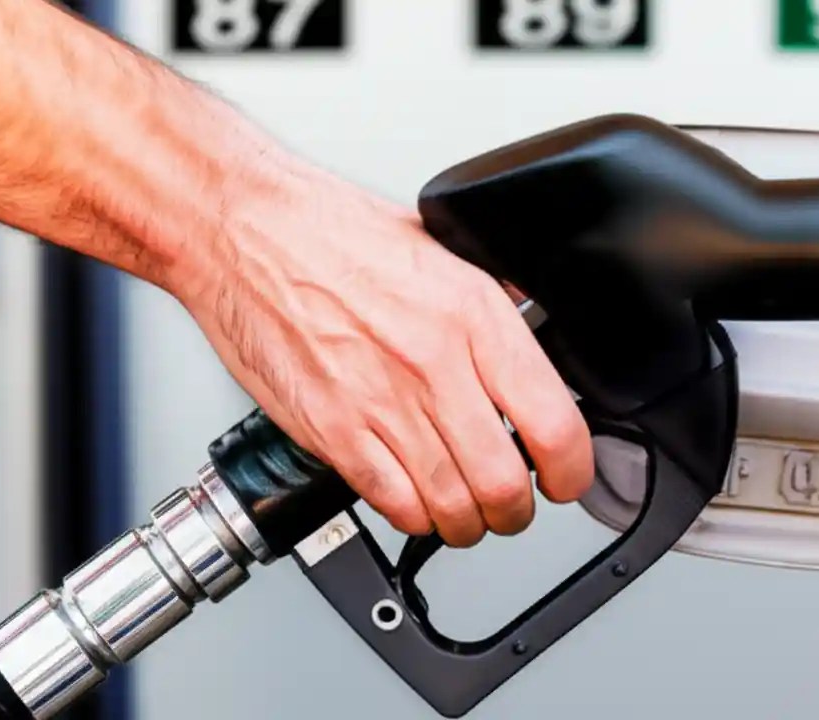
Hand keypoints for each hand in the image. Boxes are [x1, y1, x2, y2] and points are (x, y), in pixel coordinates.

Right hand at [174, 162, 594, 546]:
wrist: (245, 231)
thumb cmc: (332, 233)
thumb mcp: (441, 249)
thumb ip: (493, 305)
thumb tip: (532, 344)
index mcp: (473, 315)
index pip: (554, 423)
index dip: (572, 470)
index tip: (567, 477)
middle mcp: (434, 363)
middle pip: (505, 484)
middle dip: (518, 510)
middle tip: (516, 503)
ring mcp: (380, 403)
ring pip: (452, 507)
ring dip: (468, 524)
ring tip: (468, 512)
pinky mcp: (332, 431)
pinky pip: (393, 504)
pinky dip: (414, 516)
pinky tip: (417, 500)